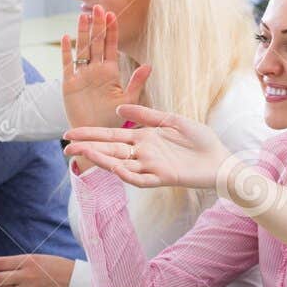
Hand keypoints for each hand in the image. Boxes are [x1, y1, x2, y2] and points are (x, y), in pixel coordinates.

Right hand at [61, 7, 150, 129]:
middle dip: (97, 26)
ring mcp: (82, 75)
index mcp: (110, 71)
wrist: (94, 133)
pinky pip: (67, 64)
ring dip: (82, 33)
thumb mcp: (128, 100)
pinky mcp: (69, 84)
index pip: (111, 46)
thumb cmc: (111, 118)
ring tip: (83, 16)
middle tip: (98, 7)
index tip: (112, 14)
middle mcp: (96, 70)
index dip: (111, 31)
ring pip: (82, 49)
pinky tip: (66, 37)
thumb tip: (150, 65)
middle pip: (96, 43)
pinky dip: (66, 52)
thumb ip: (136, 82)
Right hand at [64, 104, 233, 190]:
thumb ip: (146, 114)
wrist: (220, 159)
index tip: (68, 134)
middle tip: (65, 147)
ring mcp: (151, 166)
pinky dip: (128, 174)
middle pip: (110, 151)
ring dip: (103, 160)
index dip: (90, 135)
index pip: (111, 137)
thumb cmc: (200, 140)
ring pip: (121, 165)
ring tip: (84, 154)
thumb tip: (119, 108)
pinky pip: (141, 179)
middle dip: (88, 149)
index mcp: (143, 138)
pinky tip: (115, 168)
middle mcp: (143, 153)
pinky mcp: (163, 177)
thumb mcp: (171, 120)